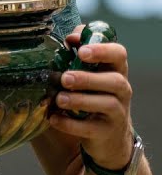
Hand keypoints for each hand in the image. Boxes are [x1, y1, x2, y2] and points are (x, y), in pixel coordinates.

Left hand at [49, 26, 136, 170]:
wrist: (106, 137)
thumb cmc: (91, 95)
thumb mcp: (88, 73)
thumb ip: (79, 52)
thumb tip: (70, 37)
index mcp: (114, 70)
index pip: (119, 54)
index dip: (102, 50)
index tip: (80, 51)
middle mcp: (121, 90)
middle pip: (115, 80)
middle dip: (88, 78)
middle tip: (64, 79)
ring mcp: (118, 112)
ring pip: (107, 103)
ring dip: (80, 100)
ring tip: (59, 99)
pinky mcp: (107, 132)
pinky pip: (91, 128)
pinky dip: (71, 124)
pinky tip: (54, 118)